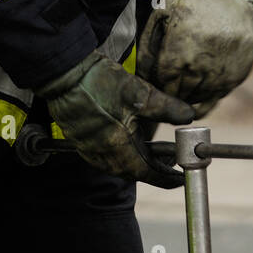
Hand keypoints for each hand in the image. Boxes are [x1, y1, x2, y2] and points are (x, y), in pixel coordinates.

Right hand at [40, 51, 194, 188]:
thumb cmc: (99, 82)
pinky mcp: (80, 141)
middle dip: (152, 171)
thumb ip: (167, 108)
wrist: (63, 72)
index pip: (147, 173)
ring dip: (136, 163)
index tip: (180, 179)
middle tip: (169, 163)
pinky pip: (104, 157)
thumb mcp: (140, 93)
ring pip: (117, 166)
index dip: (166, 178)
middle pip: (132, 172)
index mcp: (118, 146)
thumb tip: (188, 117)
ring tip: (151, 153)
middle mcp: (101, 153)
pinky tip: (127, 142)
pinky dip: (120, 155)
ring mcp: (88, 149)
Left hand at [136, 0, 252, 116]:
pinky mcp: (238, 75)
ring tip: (185, 82)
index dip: (159, 85)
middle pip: (181, 95)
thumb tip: (143, 78)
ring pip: (200, 99)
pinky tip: (200, 86)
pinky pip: (218, 96)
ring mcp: (223, 74)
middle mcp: (202, 68)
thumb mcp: (161, 15)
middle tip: (170, 83)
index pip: (164, 86)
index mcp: (180, 53)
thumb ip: (148, 48)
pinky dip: (207, 96)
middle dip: (172, 92)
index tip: (157, 79)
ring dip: (189, 95)